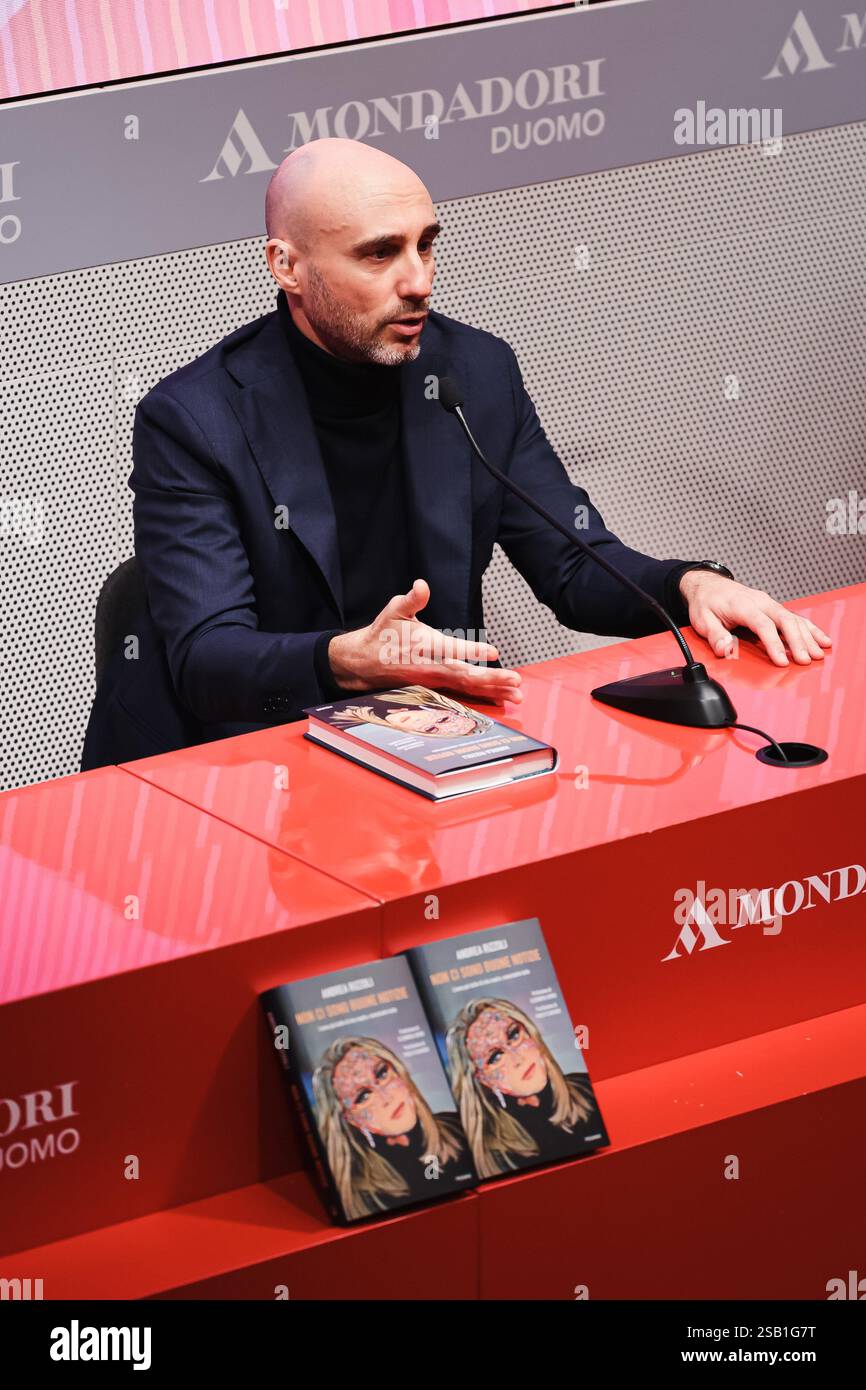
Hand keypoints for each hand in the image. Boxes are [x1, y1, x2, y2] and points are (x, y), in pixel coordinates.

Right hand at [327, 578, 523, 703]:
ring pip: (467, 688)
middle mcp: (431, 667)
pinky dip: (483, 695)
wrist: (365, 662)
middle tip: (514, 680)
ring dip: (492, 690)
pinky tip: (501, 696)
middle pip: (464, 675)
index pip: (451, 649)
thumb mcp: (394, 610)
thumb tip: (421, 585)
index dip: (473, 651)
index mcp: (424, 645)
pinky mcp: (437, 687)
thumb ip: (411, 599)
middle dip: (491, 679)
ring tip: (516, 694)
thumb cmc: (384, 633)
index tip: (494, 652)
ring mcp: (435, 680)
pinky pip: (463, 693)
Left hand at [679, 571, 832, 666]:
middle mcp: (760, 602)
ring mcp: (769, 604)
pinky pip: (795, 617)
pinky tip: (822, 640)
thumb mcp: (702, 620)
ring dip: (807, 636)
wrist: (708, 585)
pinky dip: (810, 628)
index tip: (781, 661)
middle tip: (805, 660)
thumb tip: (726, 649)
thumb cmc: (706, 603)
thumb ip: (715, 635)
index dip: (773, 644)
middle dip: (797, 641)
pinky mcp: (773, 607)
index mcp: (743, 605)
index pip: (762, 625)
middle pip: (784, 620)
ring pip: (793, 618)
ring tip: (818, 654)